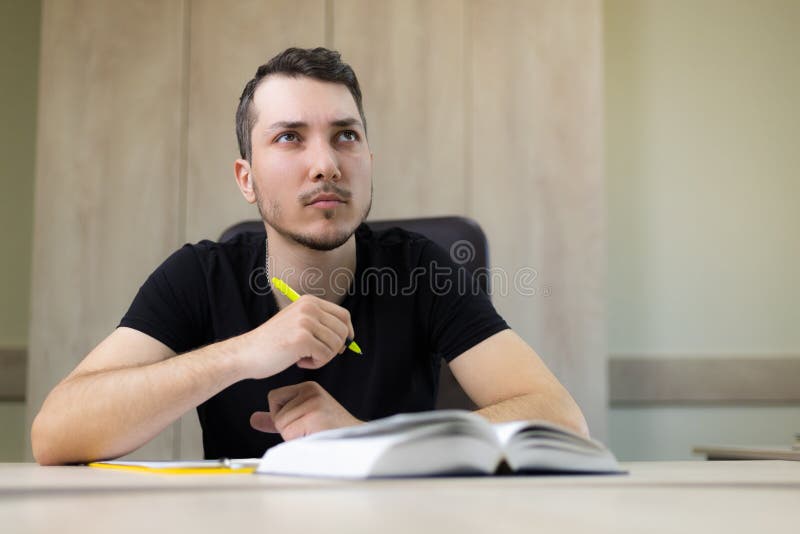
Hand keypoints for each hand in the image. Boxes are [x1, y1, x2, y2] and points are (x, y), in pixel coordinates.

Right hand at [239, 295, 354, 379]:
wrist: (246, 354)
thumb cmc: (273, 344)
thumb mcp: (298, 325)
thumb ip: (320, 325)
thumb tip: (348, 338)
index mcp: (309, 301)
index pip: (344, 315)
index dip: (347, 333)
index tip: (340, 347)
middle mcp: (309, 307)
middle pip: (343, 331)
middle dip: (334, 348)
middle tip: (315, 356)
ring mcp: (305, 322)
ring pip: (335, 345)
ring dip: (323, 357)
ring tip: (304, 358)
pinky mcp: (302, 338)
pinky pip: (325, 355)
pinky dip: (316, 364)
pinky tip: (299, 362)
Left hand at [250, 381, 362, 440]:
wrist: (353, 440)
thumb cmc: (329, 430)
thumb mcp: (301, 418)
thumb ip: (278, 417)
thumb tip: (254, 419)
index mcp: (308, 387)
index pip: (273, 397)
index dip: (281, 415)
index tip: (300, 420)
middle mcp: (310, 390)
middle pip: (276, 413)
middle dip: (287, 427)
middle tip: (308, 428)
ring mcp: (314, 402)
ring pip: (281, 424)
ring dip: (294, 435)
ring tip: (313, 432)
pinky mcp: (315, 415)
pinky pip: (289, 433)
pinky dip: (298, 440)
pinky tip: (314, 435)